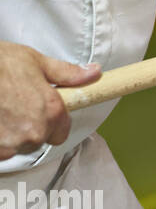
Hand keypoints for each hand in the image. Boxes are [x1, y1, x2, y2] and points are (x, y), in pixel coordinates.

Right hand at [0, 42, 100, 161]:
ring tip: (0, 111)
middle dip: (27, 127)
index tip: (38, 112)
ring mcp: (10, 143)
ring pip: (15, 145)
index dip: (50, 124)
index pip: (60, 134)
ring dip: (8, 133)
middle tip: (13, 106)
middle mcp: (34, 131)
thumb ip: (68, 74)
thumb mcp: (37, 62)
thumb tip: (94, 73)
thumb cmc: (1, 63)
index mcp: (52, 112)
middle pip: (36, 140)